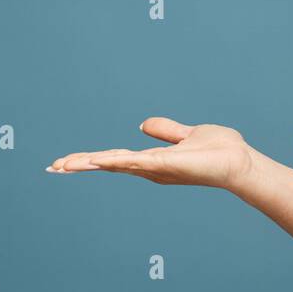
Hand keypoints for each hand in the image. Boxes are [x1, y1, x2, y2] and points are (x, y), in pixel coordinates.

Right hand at [47, 117, 253, 192]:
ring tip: (61, 165)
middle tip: (52, 168)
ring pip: (115, 164)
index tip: (65, 162)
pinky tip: (94, 160)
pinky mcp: (165, 164)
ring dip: (88, 164)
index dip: (91, 159)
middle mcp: (150, 167)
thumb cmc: (220, 151)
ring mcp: (156, 167)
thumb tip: (143, 124)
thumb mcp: (187, 134)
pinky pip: (134, 162)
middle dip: (80, 165)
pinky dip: (113, 161)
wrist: (240, 161)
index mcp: (152, 160)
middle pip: (108, 164)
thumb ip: (165, 130)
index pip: (115, 158)